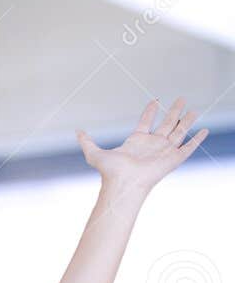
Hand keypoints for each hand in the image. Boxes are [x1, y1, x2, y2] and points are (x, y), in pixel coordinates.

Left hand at [77, 97, 207, 193]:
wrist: (124, 184)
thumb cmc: (110, 172)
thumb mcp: (94, 153)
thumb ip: (86, 142)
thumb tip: (77, 131)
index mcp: (137, 141)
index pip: (146, 121)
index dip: (150, 110)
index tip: (155, 100)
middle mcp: (152, 144)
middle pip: (167, 123)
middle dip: (174, 111)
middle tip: (181, 98)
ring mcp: (164, 151)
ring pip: (180, 131)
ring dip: (188, 120)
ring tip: (194, 109)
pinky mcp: (174, 158)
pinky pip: (189, 147)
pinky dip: (198, 139)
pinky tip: (204, 130)